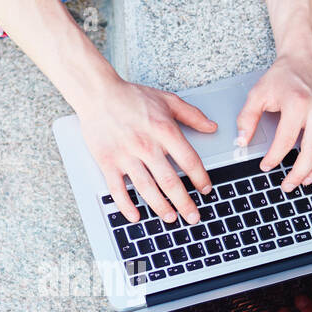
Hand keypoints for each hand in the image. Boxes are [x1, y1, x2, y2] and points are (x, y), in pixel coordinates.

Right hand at [76, 76, 217, 225]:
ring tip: (171, 218)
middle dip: (184, 202)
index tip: (205, 190)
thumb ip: (192, 115)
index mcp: (164, 131)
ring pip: (147, 188)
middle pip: (170, 181)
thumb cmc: (132, 97)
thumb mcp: (168, 100)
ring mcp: (126, 156)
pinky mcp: (108, 162)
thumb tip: (212, 127)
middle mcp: (147, 146)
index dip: (200, 178)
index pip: (189, 160)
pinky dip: (126, 205)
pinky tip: (135, 216)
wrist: (98, 94)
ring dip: (160, 207)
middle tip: (193, 216)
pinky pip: (117, 189)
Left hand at [235, 52, 311, 192]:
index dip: (274, 158)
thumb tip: (241, 141)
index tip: (265, 167)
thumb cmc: (283, 75)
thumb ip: (247, 118)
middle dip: (299, 174)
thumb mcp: (258, 93)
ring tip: (305, 181)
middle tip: (288, 185)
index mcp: (297, 104)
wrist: (307, 58)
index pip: (285, 141)